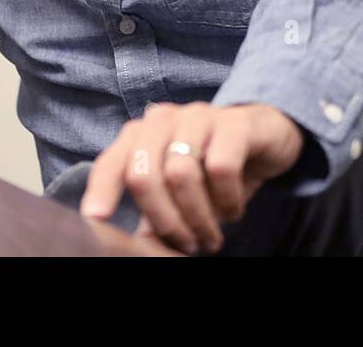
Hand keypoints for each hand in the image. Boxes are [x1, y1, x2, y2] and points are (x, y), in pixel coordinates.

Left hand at [79, 101, 304, 254]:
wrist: (266, 135)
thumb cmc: (213, 164)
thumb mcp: (181, 191)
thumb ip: (157, 213)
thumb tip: (137, 246)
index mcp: (143, 133)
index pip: (112, 161)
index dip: (101, 190)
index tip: (96, 219)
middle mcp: (165, 118)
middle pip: (144, 173)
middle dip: (163, 219)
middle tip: (185, 244)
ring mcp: (200, 115)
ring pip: (181, 173)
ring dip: (197, 217)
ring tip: (210, 236)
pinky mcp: (236, 123)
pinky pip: (222, 167)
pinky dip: (226, 200)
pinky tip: (233, 212)